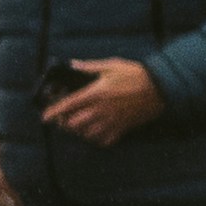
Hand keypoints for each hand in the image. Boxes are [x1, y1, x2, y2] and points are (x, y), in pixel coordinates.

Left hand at [41, 55, 162, 144]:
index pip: (68, 105)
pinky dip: (96, 139)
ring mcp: (112, 121)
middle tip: (63, 118)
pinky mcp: (122, 129)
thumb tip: (72, 65)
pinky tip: (95, 131)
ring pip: (86, 135)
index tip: (44, 117)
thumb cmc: (135, 74)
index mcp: (96, 93)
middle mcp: (101, 110)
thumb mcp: (111, 65)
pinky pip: (103, 141)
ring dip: (79, 131)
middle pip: (74, 124)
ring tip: (78, 124)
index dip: (53, 112)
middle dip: (65, 123)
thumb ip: (89, 67)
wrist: (160, 87)